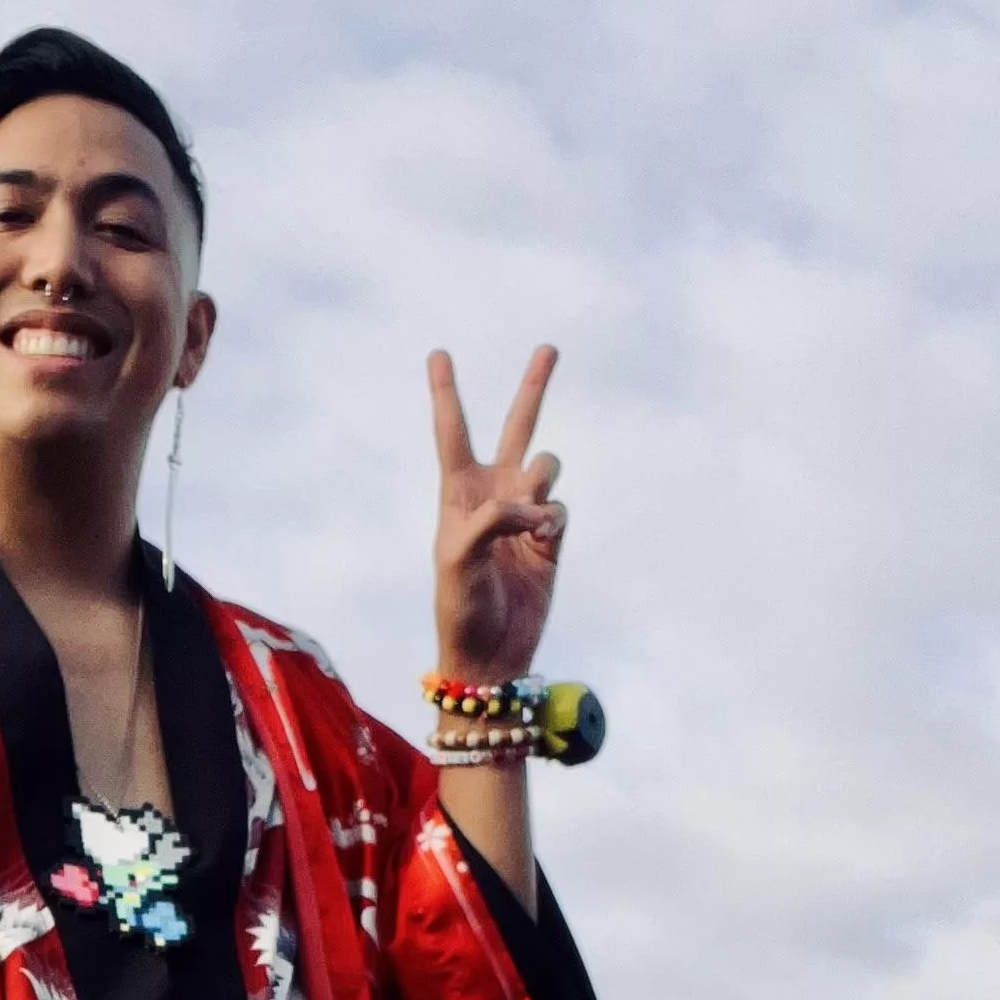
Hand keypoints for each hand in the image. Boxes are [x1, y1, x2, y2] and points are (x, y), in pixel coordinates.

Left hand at [428, 344, 564, 682]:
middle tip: (549, 348)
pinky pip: (561, 509)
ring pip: (547, 465)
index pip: (452, 432)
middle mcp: (494, 494)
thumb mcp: (458, 558)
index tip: (438, 353)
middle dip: (535, 387)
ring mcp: (526, 514)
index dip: (445, 393)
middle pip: (518, 427)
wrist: (491, 652)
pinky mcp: (551, 538)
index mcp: (458, 493)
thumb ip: (490, 517)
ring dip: (542, 478)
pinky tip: (540, 543)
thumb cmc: (459, 606)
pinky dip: (551, 521)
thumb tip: (534, 504)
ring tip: (528, 516)